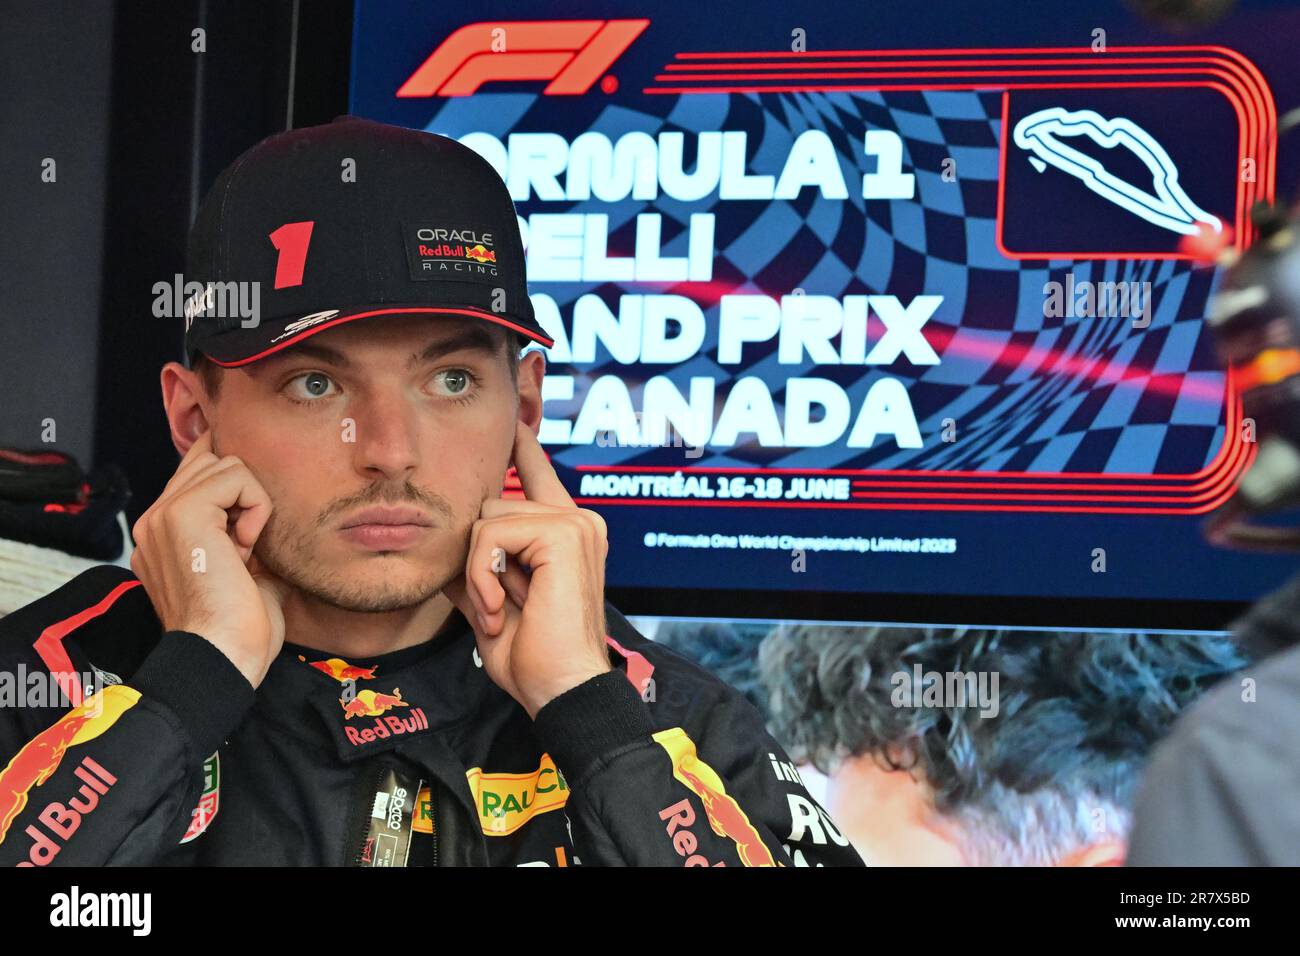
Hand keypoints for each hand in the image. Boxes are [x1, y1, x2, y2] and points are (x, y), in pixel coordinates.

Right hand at [130, 430, 288, 687]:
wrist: (222, 657)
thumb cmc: (239, 630)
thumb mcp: (247, 575)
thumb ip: (247, 540)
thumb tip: (276, 525)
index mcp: (164, 535)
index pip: (197, 473)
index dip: (236, 485)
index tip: (251, 530)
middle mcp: (155, 521)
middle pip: (212, 460)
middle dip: (243, 496)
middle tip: (245, 548)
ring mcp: (162, 514)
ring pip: (225, 463)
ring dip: (250, 504)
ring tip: (243, 551)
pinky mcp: (182, 513)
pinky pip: (237, 474)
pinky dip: (256, 506)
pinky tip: (246, 547)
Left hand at [443, 421, 610, 718]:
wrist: (562, 689)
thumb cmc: (533, 657)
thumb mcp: (489, 605)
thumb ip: (470, 568)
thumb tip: (439, 551)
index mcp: (564, 534)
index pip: (536, 470)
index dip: (522, 438)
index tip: (517, 400)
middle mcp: (576, 521)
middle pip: (488, 504)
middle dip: (475, 558)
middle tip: (496, 608)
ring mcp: (574, 523)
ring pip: (485, 518)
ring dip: (477, 572)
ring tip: (500, 611)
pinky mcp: (564, 533)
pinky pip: (490, 535)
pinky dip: (483, 576)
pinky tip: (503, 606)